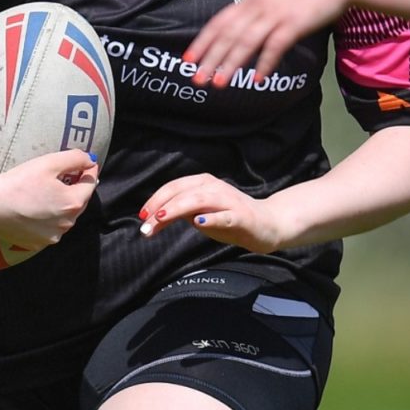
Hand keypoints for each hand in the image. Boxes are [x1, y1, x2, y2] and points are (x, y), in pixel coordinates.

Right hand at [0, 150, 99, 250]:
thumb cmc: (19, 182)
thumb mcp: (49, 163)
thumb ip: (75, 159)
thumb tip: (90, 160)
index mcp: (73, 203)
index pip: (90, 184)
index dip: (88, 171)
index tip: (84, 163)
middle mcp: (67, 224)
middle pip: (79, 202)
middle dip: (76, 188)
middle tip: (67, 176)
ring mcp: (52, 237)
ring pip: (65, 217)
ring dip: (63, 205)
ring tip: (49, 193)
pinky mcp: (37, 244)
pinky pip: (50, 229)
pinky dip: (49, 219)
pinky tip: (37, 209)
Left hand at [137, 173, 286, 253]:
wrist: (268, 224)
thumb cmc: (231, 219)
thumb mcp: (202, 216)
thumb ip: (182, 213)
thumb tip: (157, 216)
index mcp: (204, 184)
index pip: (174, 187)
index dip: (156, 199)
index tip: (142, 216)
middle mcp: (215, 188)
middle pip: (183, 192)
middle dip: (161, 207)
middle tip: (145, 224)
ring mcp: (229, 201)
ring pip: (200, 200)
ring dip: (178, 208)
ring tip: (162, 217)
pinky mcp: (241, 217)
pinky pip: (224, 216)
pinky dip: (210, 218)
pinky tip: (198, 222)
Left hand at [186, 0, 353, 86]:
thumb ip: (258, 11)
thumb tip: (242, 31)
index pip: (219, 22)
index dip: (202, 41)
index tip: (188, 59)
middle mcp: (259, 5)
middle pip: (228, 35)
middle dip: (210, 58)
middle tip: (196, 80)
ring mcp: (276, 13)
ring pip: (246, 42)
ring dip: (231, 64)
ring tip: (219, 84)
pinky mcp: (295, 23)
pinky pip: (275, 46)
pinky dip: (264, 63)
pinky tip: (256, 79)